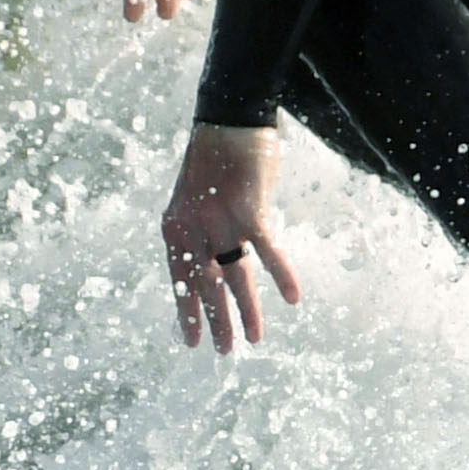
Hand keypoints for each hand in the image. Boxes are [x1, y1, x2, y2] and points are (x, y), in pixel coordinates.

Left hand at [161, 122, 301, 352]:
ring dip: (246, 309)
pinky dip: (281, 273)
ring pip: (235, 276)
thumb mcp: (199, 195)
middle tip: (224, 352)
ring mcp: (220, 220)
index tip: (191, 341)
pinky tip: (293, 297)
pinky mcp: (249, 210)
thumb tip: (219, 255)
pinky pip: (267, 250)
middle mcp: (193, 228)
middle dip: (216, 320)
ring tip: (254, 339)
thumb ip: (205, 227)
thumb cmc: (216, 156)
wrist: (227, 118)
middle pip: (206, 284)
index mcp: (176, 226)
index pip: (180, 279)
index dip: (186, 311)